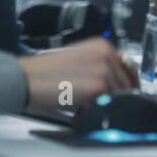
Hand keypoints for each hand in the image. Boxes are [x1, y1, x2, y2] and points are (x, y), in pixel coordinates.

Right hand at [17, 37, 137, 110]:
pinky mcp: (99, 87)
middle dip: (118, 96)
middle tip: (99, 103)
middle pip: (128, 83)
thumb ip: (100, 66)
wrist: (27, 78)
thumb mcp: (78, 59)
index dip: (127, 83)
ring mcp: (104, 70)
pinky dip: (99, 110)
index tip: (125, 94)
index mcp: (101, 45)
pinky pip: (110, 104)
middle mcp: (106, 54)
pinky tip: (81, 109)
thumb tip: (116, 82)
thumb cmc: (45, 71)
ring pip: (121, 95)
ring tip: (85, 105)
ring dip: (107, 104)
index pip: (129, 67)